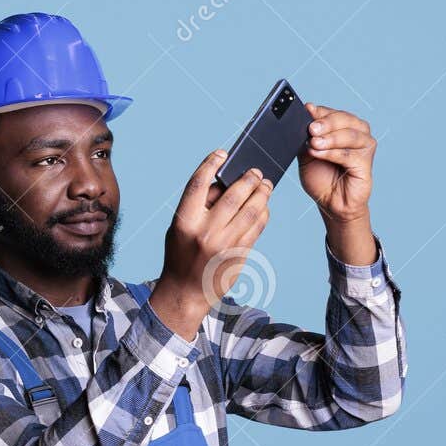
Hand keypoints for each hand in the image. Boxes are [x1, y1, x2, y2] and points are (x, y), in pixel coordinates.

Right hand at [152, 149, 273, 338]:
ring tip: (265, 185)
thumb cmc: (181, 254)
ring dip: (262, 194)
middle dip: (248, 179)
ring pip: (252, 211)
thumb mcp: (180, 227)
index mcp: (185, 222)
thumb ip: (200, 205)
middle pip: (233, 196)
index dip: (211, 164)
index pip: (199, 184)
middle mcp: (205, 232)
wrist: (185, 291)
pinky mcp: (239, 255)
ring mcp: (224, 245)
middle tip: (255, 171)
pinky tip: (264, 207)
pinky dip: (264, 214)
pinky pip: (257, 228)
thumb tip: (225, 181)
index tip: (222, 153)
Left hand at [299, 103, 378, 266]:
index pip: (332, 112)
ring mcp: (364, 146)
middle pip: (343, 119)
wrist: (330, 204)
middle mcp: (357, 132)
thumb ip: (308, 135)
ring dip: (329, 138)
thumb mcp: (307, 153)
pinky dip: (332, 152)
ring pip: (348, 135)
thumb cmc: (322, 178)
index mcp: (344, 125)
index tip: (306, 111)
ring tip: (314, 143)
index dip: (319, 112)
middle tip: (311, 128)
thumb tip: (307, 112)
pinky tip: (319, 153)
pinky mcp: (366, 162)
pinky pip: (348, 154)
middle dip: (325, 123)